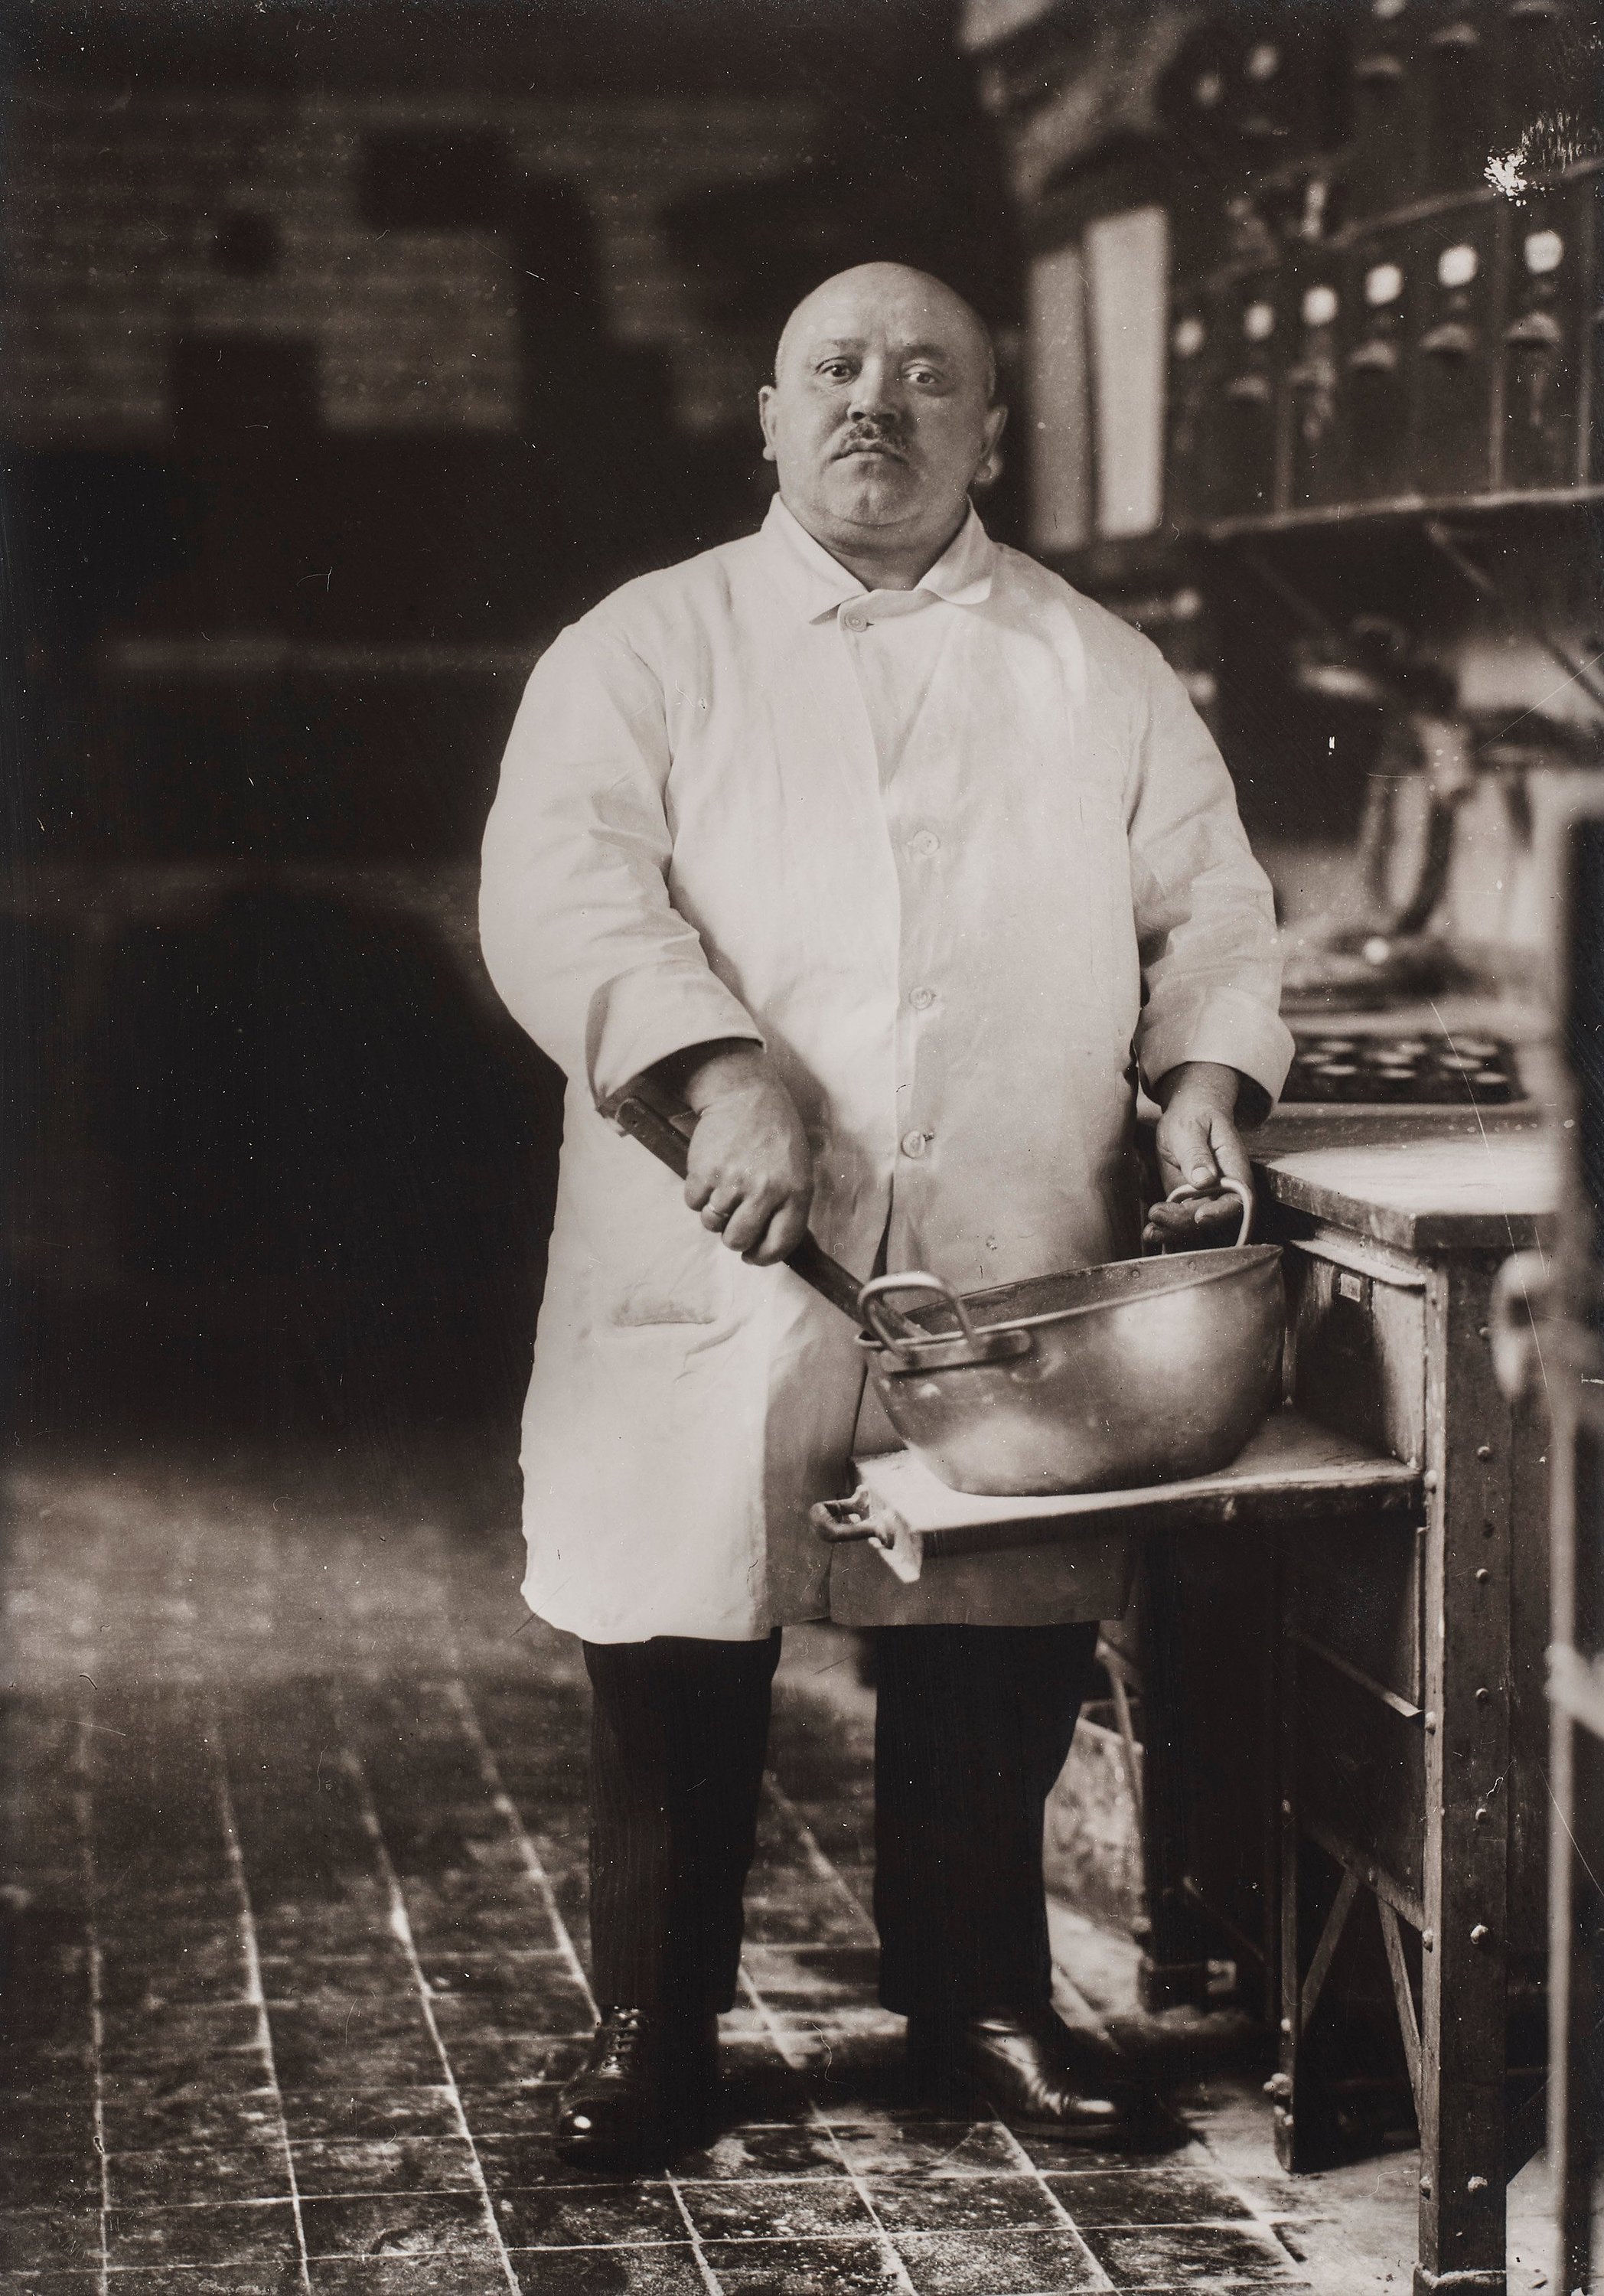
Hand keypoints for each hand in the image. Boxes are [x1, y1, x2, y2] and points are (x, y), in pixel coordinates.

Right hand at [673, 1043, 813, 1264]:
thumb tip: (765, 1243)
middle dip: (732, 1237)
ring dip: (713, 1213)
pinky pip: (693, 1203)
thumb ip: (787, 1205)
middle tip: (733, 1220)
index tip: (752, 1255)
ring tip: (722, 1189)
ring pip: (712, 1223)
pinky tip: (709, 1173)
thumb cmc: (773, 1132)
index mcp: (795, 1192)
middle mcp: (766, 1190)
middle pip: (738, 1240)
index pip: (779, 1244)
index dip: (763, 1256)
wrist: (744, 1093)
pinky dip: (697, 1194)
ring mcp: (734, 1182)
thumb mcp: (797, 1168)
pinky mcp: (705, 1171)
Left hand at [1144, 1061, 1252, 1249]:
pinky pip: (1180, 1220)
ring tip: (1150, 1232)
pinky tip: (1149, 1232)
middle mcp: (1224, 1190)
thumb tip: (1205, 1180)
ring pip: (1195, 1224)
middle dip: (1186, 1222)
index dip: (1222, 1212)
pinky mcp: (1187, 1201)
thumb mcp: (1191, 1127)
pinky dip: (1166, 1228)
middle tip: (1158, 1215)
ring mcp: (1205, 1198)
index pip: (1237, 1198)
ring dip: (1173, 1231)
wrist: (1187, 1114)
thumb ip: (1197, 1153)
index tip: (1200, 1216)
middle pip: (1212, 1217)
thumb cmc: (1195, 1114)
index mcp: (1235, 1169)